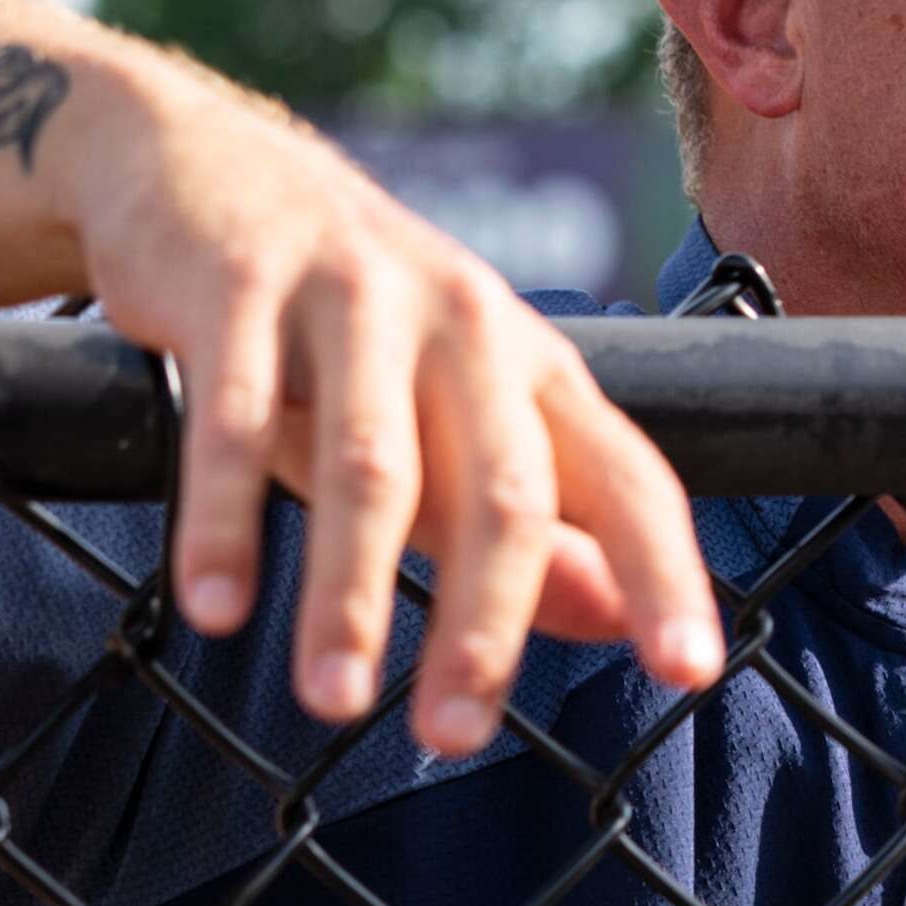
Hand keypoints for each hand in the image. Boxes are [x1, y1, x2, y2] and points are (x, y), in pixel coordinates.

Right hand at [72, 56, 721, 749]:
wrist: (215, 169)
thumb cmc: (358, 329)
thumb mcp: (457, 419)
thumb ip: (538, 523)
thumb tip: (620, 620)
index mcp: (537, 366)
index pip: (630, 478)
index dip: (668, 574)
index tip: (691, 673)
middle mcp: (468, 326)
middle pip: (505, 488)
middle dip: (487, 620)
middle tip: (455, 736)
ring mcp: (357, 299)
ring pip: (372, 464)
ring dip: (352, 591)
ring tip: (333, 699)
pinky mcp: (241, 286)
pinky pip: (234, 416)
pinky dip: (222, 515)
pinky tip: (218, 606)